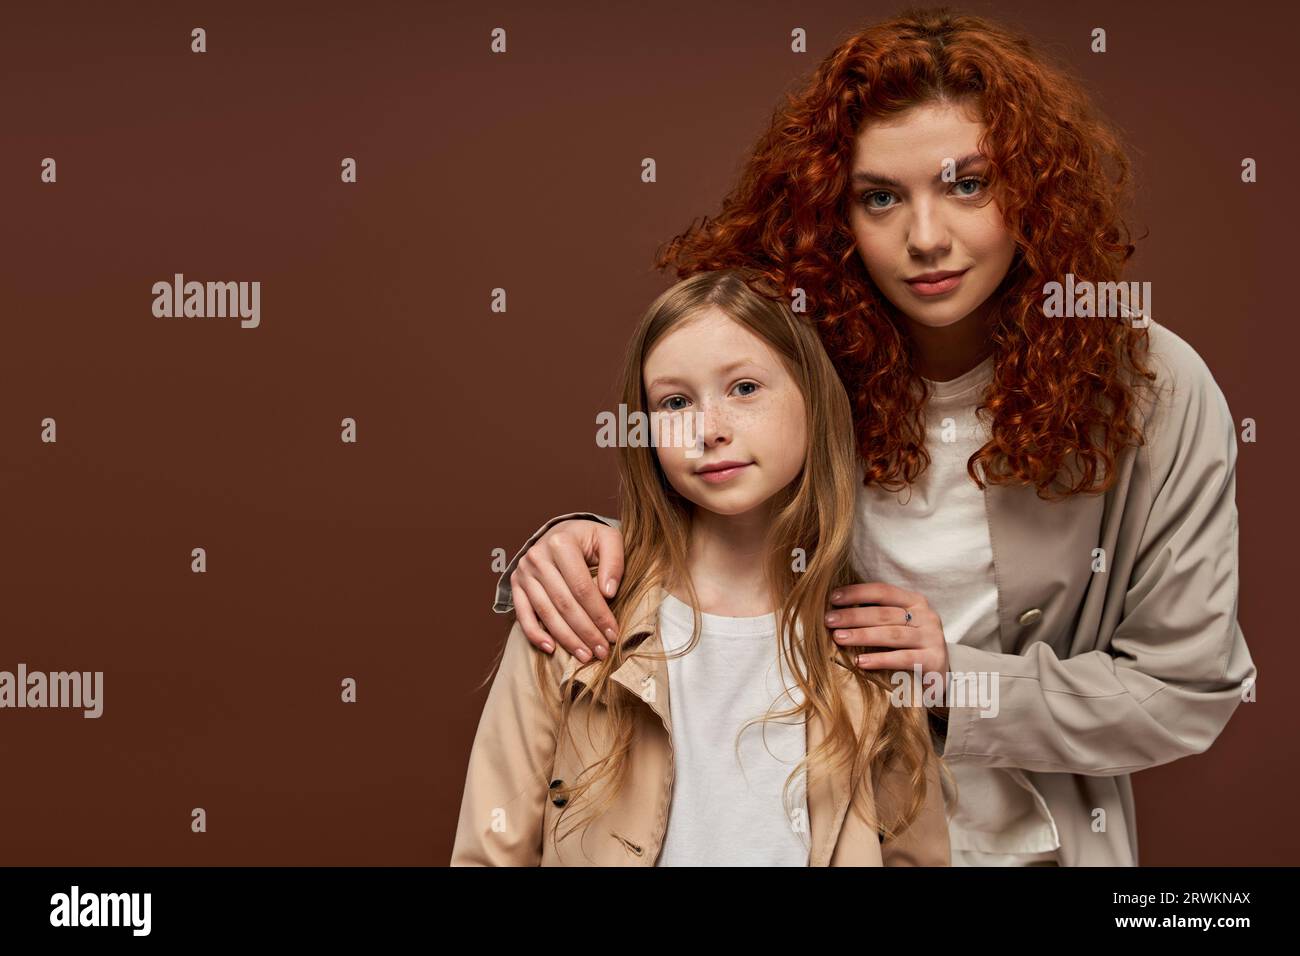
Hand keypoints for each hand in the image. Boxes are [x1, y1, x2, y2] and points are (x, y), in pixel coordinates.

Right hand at [510, 519, 624, 660]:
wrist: (560, 532)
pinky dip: (535, 634)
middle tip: (602, 651)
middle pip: (564, 603)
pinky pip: (523, 615)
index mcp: (561, 543)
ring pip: (546, 612)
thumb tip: (608, 592)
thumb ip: (614, 561)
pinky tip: (551, 649)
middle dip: (585, 631)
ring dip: (566, 638)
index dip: (599, 614)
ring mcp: (524, 572)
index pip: (582, 587)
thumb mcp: (607, 538)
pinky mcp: (516, 585)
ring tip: (585, 655)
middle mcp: (537, 557)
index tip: (613, 633)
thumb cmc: (587, 539)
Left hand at [825, 582, 950, 697]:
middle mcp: (926, 616)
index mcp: (915, 602)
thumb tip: (837, 609)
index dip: (857, 593)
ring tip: (839, 638)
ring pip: (892, 634)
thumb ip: (877, 615)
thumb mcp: (898, 626)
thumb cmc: (910, 648)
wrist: (940, 678)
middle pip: (884, 613)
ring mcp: (932, 638)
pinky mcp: (934, 661)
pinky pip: (903, 658)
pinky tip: (860, 661)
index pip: (883, 591)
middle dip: (853, 616)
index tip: (833, 598)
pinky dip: (880, 659)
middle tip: (829, 620)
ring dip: (863, 635)